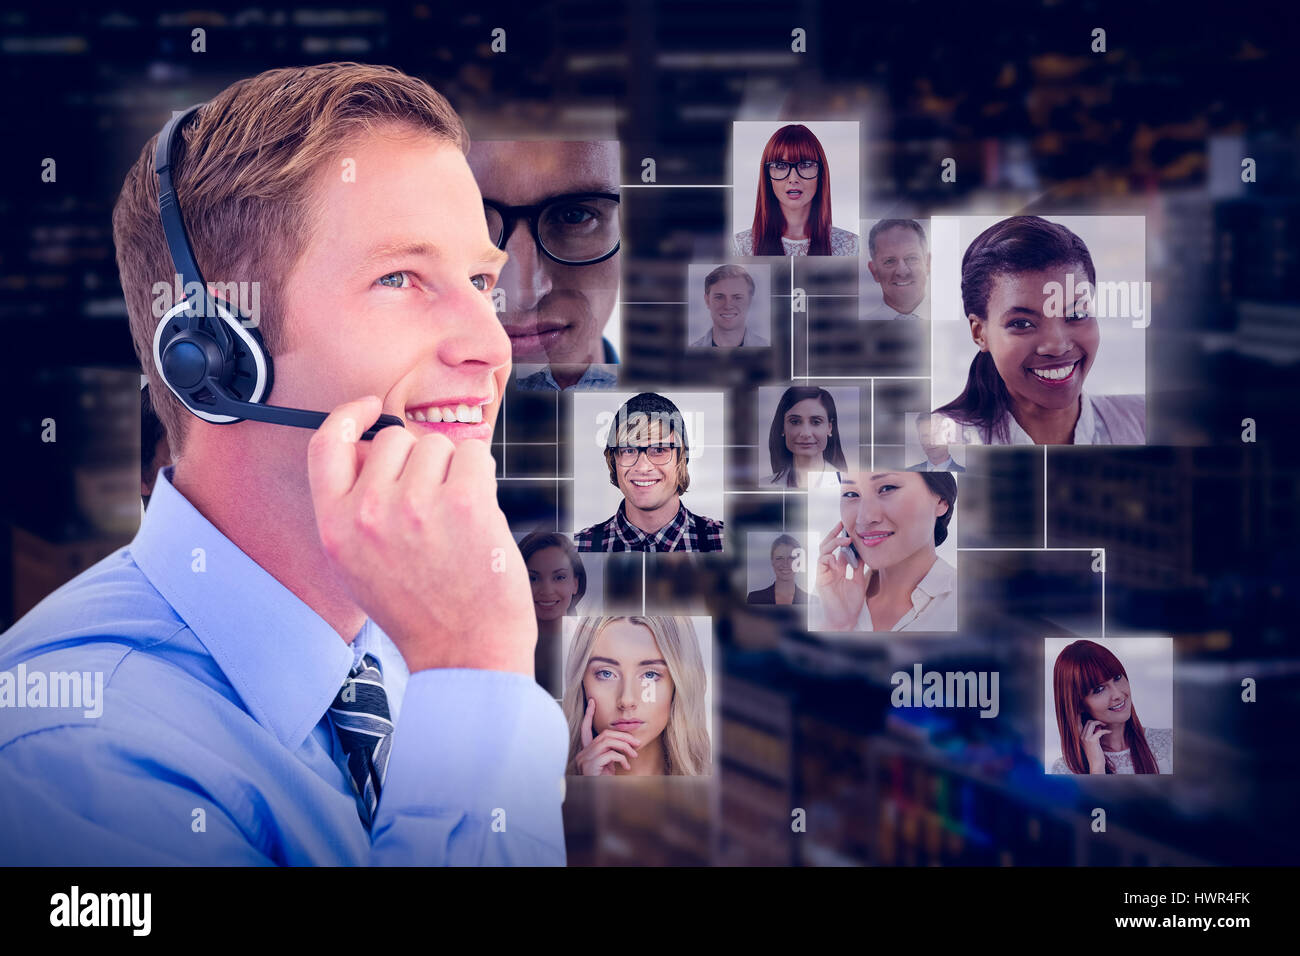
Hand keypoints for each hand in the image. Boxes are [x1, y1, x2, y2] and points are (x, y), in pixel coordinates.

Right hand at [307, 396, 534, 675]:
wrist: (465, 652)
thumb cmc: (419, 608)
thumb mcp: (358, 565)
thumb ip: (353, 507)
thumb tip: (375, 448)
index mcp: (335, 526)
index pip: (326, 444)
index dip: (348, 415)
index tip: (368, 407)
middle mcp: (369, 513)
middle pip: (394, 438)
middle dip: (419, 460)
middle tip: (433, 505)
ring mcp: (417, 505)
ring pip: (437, 444)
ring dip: (453, 470)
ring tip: (455, 520)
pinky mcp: (465, 502)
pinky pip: (474, 453)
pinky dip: (481, 475)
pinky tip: (478, 514)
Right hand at [573, 698, 639, 775]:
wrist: (597, 798)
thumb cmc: (603, 781)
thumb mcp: (609, 765)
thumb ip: (612, 752)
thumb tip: (629, 743)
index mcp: (586, 751)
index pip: (585, 728)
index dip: (588, 715)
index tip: (592, 702)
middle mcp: (583, 753)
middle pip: (604, 734)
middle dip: (623, 736)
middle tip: (636, 743)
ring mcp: (585, 758)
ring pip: (608, 741)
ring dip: (625, 746)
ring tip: (634, 754)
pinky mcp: (590, 765)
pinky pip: (610, 754)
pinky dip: (622, 758)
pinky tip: (626, 766)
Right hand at [815, 521, 864, 629]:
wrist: (846, 619)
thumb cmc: (851, 603)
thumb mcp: (860, 581)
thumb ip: (859, 567)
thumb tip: (864, 553)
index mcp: (839, 568)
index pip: (839, 548)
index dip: (844, 537)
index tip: (851, 528)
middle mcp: (830, 568)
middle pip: (829, 546)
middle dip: (835, 534)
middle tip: (843, 525)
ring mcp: (825, 572)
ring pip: (824, 550)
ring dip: (833, 542)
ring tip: (846, 539)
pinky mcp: (821, 578)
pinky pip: (821, 562)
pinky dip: (829, 556)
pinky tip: (838, 555)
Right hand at [1081, 719, 1111, 773]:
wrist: (1095, 763)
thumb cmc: (1094, 753)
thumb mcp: (1091, 742)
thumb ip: (1092, 734)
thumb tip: (1097, 726)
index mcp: (1079, 736)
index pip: (1078, 722)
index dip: (1082, 716)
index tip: (1090, 714)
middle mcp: (1081, 736)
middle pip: (1087, 722)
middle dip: (1096, 720)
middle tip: (1103, 723)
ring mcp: (1086, 738)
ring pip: (1092, 724)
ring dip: (1100, 723)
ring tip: (1105, 726)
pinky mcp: (1092, 741)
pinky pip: (1099, 731)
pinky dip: (1106, 730)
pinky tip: (1109, 732)